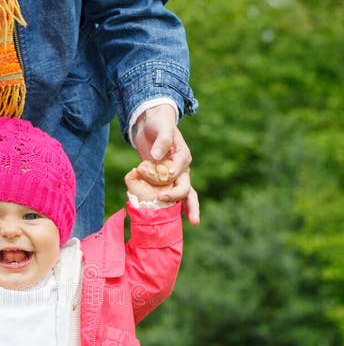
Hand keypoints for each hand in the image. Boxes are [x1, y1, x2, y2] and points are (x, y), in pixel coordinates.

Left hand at [133, 104, 199, 224]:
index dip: (171, 174)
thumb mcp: (161, 127)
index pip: (180, 168)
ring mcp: (173, 177)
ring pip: (184, 195)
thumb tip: (157, 156)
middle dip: (178, 196)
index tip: (163, 175)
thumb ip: (162, 140)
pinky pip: (169, 195)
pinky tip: (170, 219)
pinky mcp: (163, 181)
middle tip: (163, 199)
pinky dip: (170, 205)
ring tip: (195, 222)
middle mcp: (181, 169)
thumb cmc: (159, 124)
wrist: (151, 125)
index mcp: (183, 156)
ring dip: (189, 208)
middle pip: (186, 186)